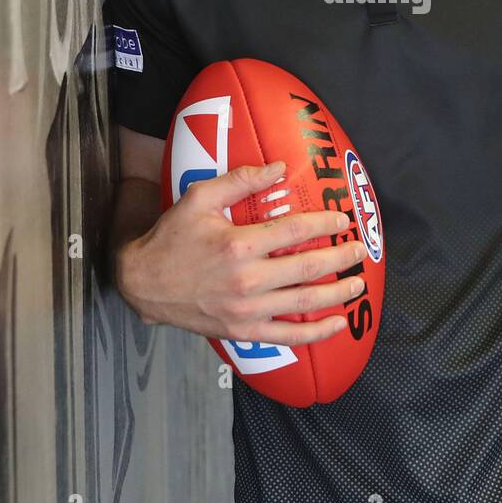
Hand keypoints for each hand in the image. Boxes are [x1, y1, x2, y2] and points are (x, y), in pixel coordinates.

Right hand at [116, 161, 367, 343]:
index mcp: (239, 244)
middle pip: (307, 267)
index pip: (295, 231)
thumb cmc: (172, 237)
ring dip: (336, 293)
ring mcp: (246, 310)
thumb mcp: (199, 198)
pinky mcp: (242, 331)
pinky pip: (287, 336)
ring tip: (356, 283)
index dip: (324, 222)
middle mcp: (247, 279)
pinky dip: (316, 333)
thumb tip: (279, 167)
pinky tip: (337, 323)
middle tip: (358, 249)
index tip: (341, 218)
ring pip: (304, 302)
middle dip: (339, 257)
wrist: (143, 284)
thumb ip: (240, 180)